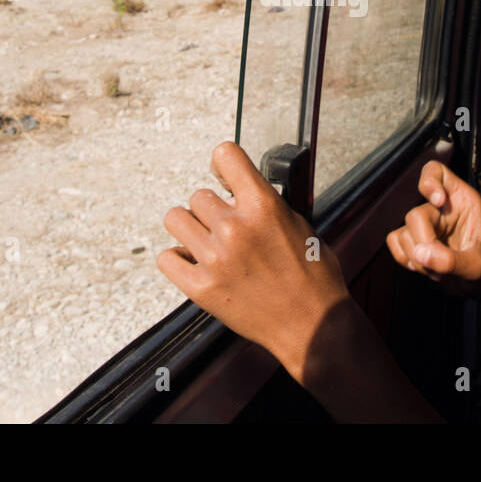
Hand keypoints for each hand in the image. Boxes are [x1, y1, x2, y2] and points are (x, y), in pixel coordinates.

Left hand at [157, 141, 350, 373]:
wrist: (313, 325)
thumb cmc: (314, 279)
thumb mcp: (300, 225)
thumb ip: (266, 205)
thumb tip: (243, 191)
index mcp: (263, 206)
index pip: (225, 155)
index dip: (222, 164)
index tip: (223, 176)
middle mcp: (235, 228)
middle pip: (198, 195)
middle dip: (212, 209)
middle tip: (225, 226)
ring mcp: (215, 258)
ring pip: (176, 219)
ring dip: (191, 229)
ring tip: (207, 242)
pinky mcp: (201, 287)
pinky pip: (166, 259)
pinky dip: (177, 260)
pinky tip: (195, 263)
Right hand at [386, 160, 480, 298]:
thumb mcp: (478, 266)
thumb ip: (451, 261)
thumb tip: (421, 253)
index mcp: (460, 200)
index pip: (436, 172)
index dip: (430, 182)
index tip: (439, 202)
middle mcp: (440, 208)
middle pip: (415, 215)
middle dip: (425, 245)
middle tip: (441, 267)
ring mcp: (425, 223)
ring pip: (403, 233)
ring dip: (419, 259)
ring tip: (439, 271)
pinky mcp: (412, 239)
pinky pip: (394, 241)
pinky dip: (405, 258)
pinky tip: (424, 268)